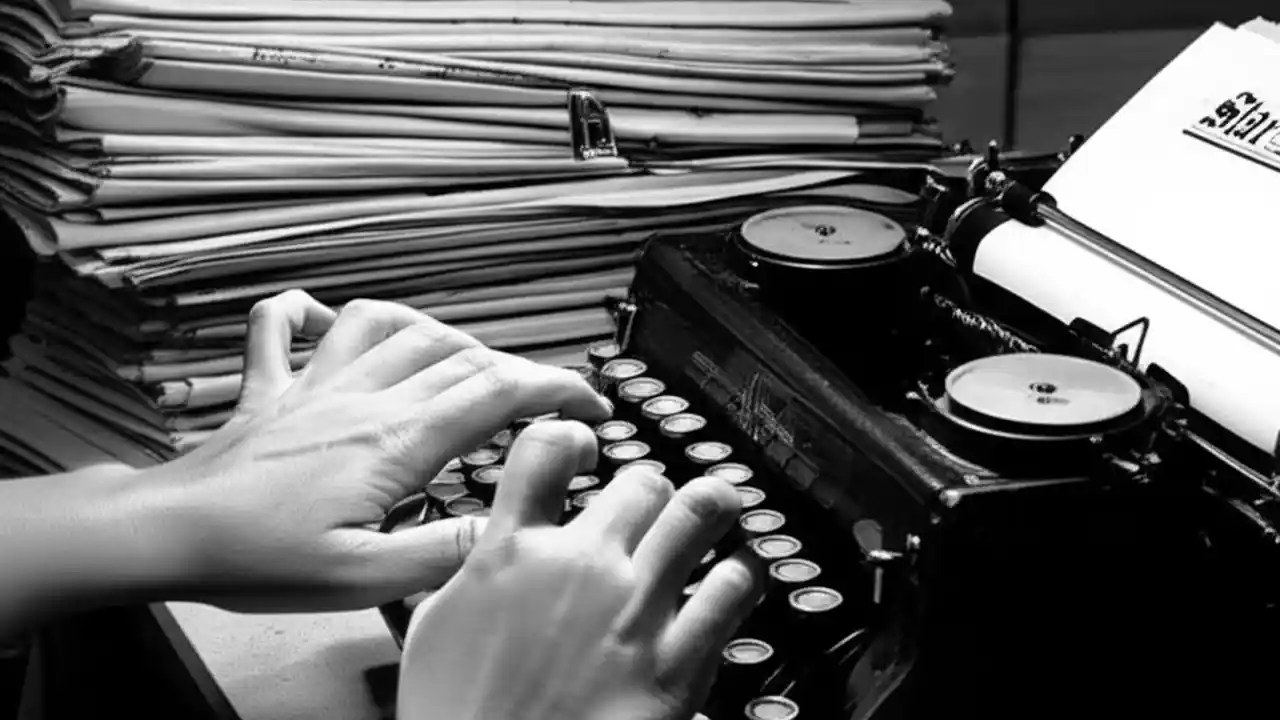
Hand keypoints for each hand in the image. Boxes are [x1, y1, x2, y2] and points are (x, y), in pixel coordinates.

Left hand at [153, 290, 610, 611]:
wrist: (168, 533)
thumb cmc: (255, 556)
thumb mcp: (366, 578)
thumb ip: (444, 550)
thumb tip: (508, 526)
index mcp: (394, 440)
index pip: (496, 392)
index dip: (556, 390)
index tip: (589, 403)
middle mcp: (361, 398)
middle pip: (458, 354)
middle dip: (516, 366)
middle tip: (544, 394)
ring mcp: (314, 386)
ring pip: (392, 326)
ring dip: (440, 333)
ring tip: (465, 356)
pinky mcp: (270, 393)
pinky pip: (284, 328)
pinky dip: (305, 311)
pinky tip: (321, 315)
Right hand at [398, 420, 765, 719]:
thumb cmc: (462, 719)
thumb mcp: (437, 629)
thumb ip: (476, 569)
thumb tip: (498, 542)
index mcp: (511, 555)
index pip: (546, 450)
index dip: (573, 438)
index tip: (586, 452)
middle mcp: (578, 568)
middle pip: (640, 480)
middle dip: (647, 491)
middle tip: (648, 511)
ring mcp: (633, 610)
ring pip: (699, 511)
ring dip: (710, 508)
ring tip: (715, 513)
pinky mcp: (677, 661)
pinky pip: (732, 588)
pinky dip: (740, 575)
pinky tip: (734, 579)